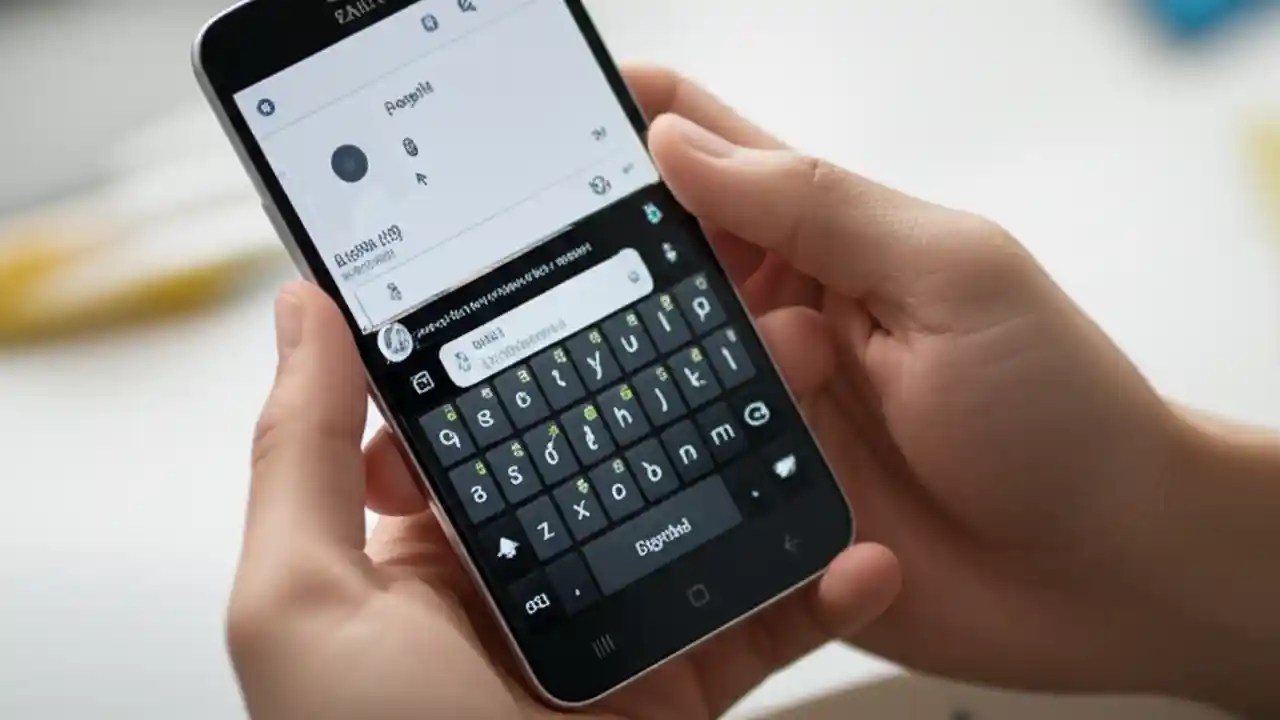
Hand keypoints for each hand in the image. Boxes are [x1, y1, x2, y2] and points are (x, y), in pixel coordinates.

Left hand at [226, 72, 902, 719]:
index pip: (489, 406)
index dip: (543, 328)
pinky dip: (819, 589)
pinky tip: (859, 551)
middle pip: (612, 447)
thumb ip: (304, 451)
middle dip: (681, 375)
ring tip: (812, 389)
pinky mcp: (675, 693)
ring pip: (699, 519)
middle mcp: (516, 579)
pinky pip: (759, 627)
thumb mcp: (302, 606)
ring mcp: (604, 636)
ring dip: (765, 454)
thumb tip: (308, 307)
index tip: (606, 257)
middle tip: (742, 310)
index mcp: (419, 547)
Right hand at [633, 69, 1201, 697]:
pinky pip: (675, 471)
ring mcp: (764, 415)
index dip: (639, 129)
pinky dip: (660, 463)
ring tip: (756, 381)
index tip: (556, 116)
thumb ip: (820, 208)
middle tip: (613, 284)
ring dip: (664, 373)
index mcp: (831, 245)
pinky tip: (656, 464)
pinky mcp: (754, 504)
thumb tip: (681, 144)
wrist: (1107, 577)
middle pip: (660, 270)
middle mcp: (783, 323)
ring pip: (652, 371)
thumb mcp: (953, 277)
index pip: (714, 162)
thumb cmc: (1059, 414)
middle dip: (625, 266)